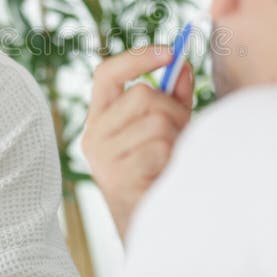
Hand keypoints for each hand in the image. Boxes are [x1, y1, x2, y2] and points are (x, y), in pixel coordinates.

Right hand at [82, 46, 193, 239]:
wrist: (149, 224)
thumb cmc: (158, 170)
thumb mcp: (164, 127)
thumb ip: (172, 96)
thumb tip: (183, 64)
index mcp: (100, 117)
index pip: (107, 73)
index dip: (138, 58)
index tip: (170, 52)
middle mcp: (93, 134)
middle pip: (142, 95)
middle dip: (174, 108)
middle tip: (182, 130)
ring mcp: (102, 157)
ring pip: (156, 121)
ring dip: (176, 136)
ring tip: (173, 157)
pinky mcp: (117, 177)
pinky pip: (158, 148)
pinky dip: (172, 158)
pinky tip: (165, 173)